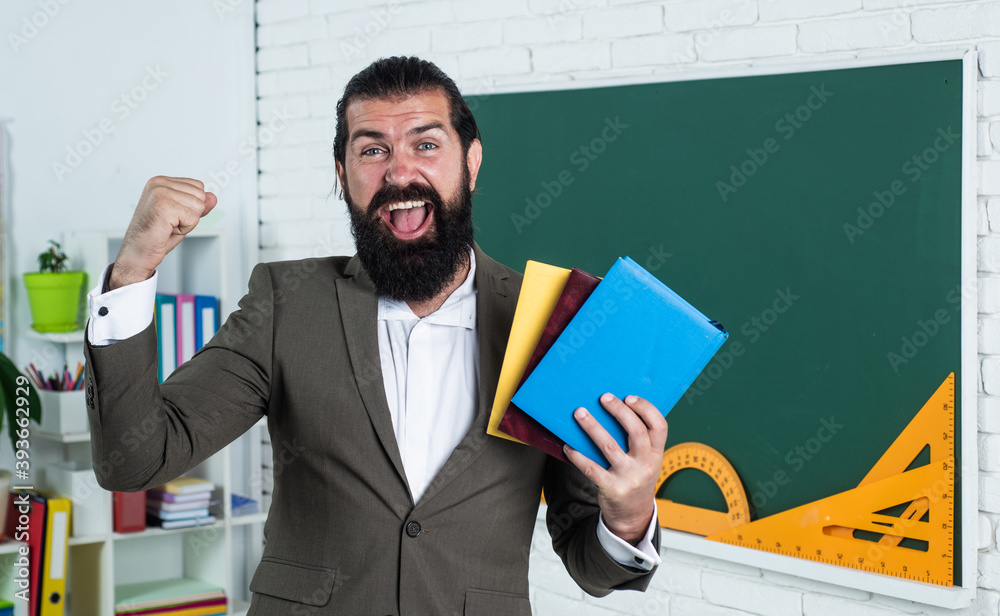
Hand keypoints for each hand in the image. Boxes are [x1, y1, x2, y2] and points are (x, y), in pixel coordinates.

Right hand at [111, 176, 216, 289]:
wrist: (138, 253)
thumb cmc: (157, 235)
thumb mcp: (183, 216)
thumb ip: (199, 204)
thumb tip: (212, 197)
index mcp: (161, 181)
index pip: (198, 186)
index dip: (192, 206)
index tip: (173, 216)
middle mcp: (159, 184)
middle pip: (200, 195)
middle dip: (191, 214)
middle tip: (170, 223)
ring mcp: (160, 193)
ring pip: (199, 206)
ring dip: (187, 222)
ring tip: (168, 226)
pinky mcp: (164, 206)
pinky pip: (194, 218)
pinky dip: (185, 229)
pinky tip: (168, 230)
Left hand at [563, 393, 666, 544]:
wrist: (632, 514)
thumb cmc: (635, 477)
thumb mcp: (646, 460)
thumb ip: (638, 439)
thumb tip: (614, 406)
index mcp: (656, 453)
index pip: (659, 426)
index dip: (646, 408)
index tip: (629, 397)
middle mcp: (645, 464)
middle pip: (636, 432)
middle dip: (619, 411)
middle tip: (603, 397)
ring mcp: (629, 477)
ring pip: (609, 447)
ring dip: (593, 427)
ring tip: (579, 413)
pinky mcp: (611, 488)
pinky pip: (591, 468)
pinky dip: (577, 455)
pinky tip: (568, 445)